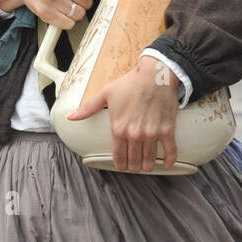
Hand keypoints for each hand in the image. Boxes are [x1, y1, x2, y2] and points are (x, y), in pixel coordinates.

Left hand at [68, 56, 180, 172]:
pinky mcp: (167, 130)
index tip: (122, 166)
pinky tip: (167, 165)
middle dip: (133, 166)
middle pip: (134, 161)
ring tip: (146, 166)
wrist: (154, 75)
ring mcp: (152, 133)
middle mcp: (135, 134)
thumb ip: (88, 108)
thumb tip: (70, 117)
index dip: (120, 164)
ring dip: (147, 166)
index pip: (118, 156)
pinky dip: (169, 160)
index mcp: (119, 128)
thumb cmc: (130, 83)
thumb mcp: (105, 94)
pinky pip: (170, 150)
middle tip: (134, 166)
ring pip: (149, 159)